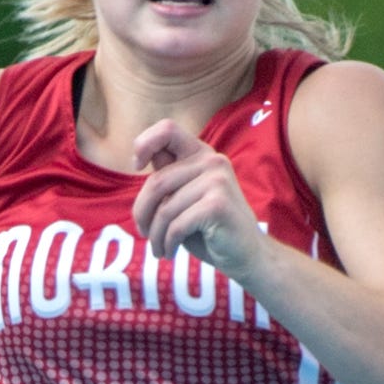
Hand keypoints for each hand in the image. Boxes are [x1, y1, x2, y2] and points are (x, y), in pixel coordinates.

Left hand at [132, 121, 267, 277]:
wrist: (245, 255)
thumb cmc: (208, 228)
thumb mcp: (182, 198)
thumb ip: (167, 177)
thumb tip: (139, 158)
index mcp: (202, 154)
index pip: (167, 129)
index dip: (144, 143)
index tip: (137, 166)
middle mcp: (212, 161)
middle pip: (156, 182)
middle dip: (142, 213)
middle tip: (144, 233)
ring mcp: (217, 181)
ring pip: (165, 208)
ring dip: (155, 235)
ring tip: (159, 249)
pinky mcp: (217, 204)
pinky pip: (176, 225)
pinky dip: (167, 243)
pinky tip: (169, 252)